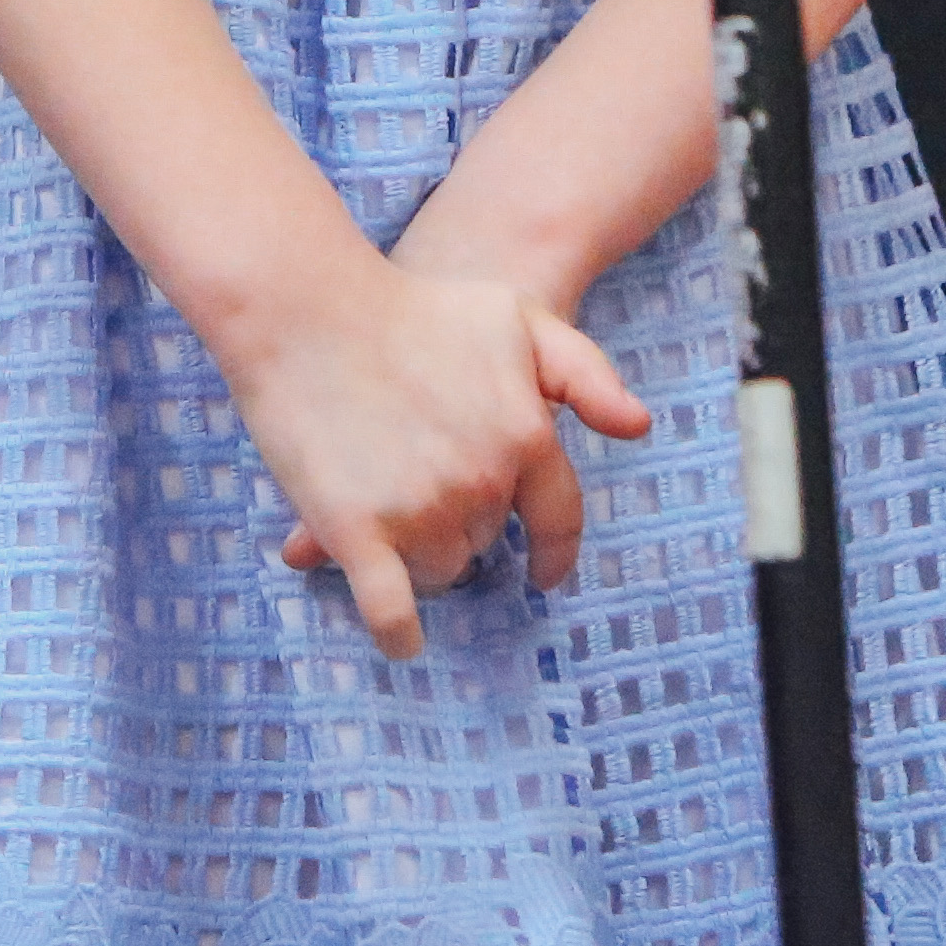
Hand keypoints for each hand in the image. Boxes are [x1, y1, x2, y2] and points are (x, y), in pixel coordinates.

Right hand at [225, 250, 652, 660]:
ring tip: (384, 495)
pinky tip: (402, 640)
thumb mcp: (516, 319)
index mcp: (526, 436)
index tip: (545, 576)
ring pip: (441, 570)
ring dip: (421, 554)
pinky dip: (399, 634)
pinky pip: (391, 614)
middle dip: (464, 520)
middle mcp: (481, 483)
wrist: (306, 305)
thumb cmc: (412, 309)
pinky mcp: (356, 532)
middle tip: (418, 469)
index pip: (558, 518)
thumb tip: (638, 430)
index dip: (554, 551)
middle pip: (488, 541)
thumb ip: (584, 373)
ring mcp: (418, 511)